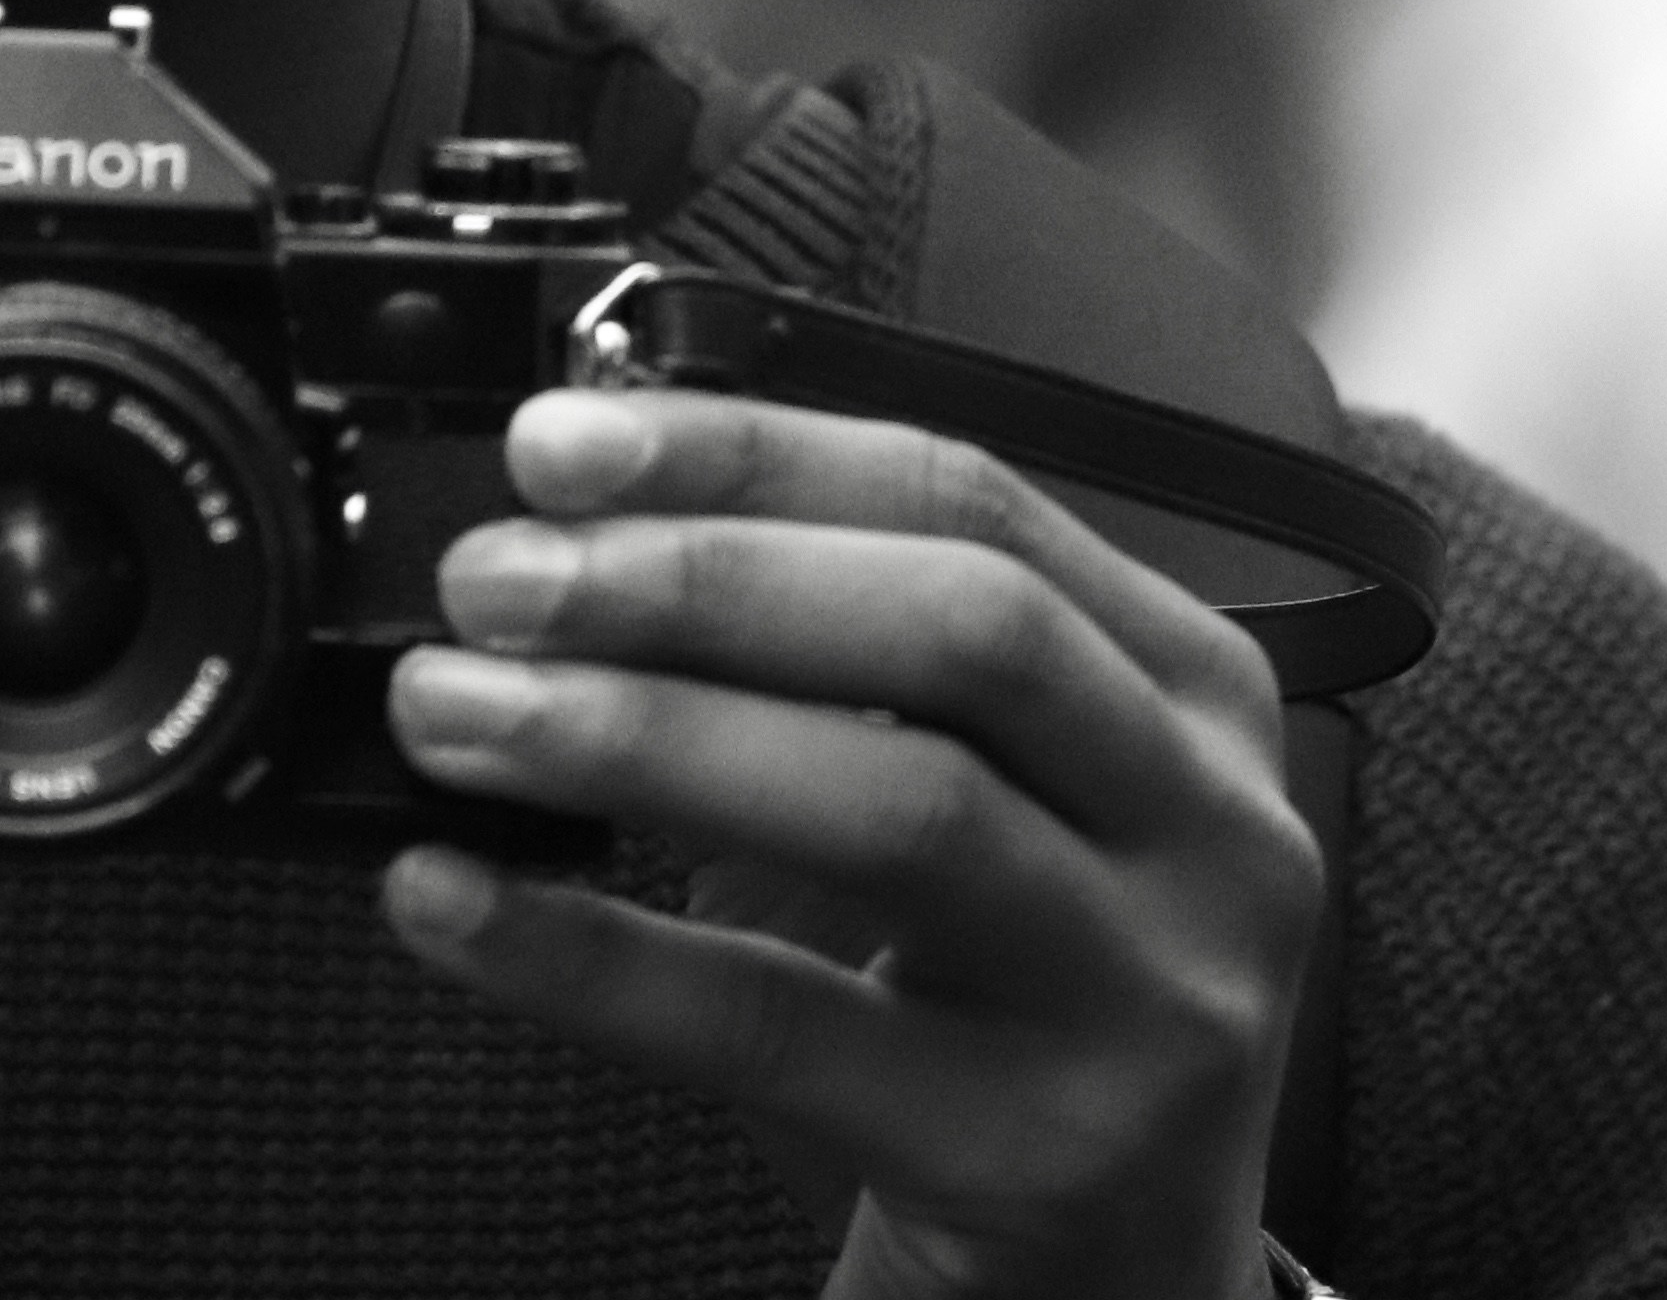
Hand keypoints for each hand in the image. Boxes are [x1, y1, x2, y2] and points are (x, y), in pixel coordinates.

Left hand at [376, 385, 1316, 1299]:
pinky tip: (460, 904)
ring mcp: (1149, 998)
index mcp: (1187, 690)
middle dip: (699, 580)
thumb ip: (850, 652)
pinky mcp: (1042, 1153)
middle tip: (495, 585)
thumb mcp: (1005, 794)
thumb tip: (579, 523)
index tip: (555, 450)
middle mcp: (1207, 828)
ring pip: (900, 809)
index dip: (749, 457)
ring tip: (459, 715)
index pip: (968, 500)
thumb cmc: (1019, 1000)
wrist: (1117, 1283)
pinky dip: (596, 956)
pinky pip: (786, 1027)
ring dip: (643, 735)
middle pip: (958, 632)